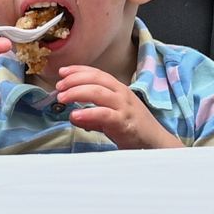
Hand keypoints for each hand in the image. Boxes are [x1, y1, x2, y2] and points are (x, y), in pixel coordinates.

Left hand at [53, 67, 176, 148]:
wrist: (155, 142)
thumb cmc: (133, 128)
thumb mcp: (109, 119)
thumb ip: (92, 117)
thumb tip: (73, 116)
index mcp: (118, 89)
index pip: (97, 73)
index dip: (78, 70)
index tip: (62, 72)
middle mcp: (121, 94)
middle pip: (96, 79)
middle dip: (74, 80)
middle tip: (59, 87)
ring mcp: (124, 107)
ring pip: (98, 92)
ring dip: (77, 92)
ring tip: (62, 98)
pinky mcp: (125, 122)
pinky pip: (104, 114)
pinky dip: (88, 113)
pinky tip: (75, 115)